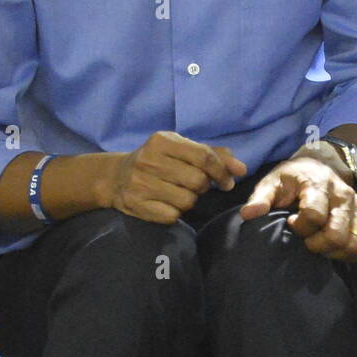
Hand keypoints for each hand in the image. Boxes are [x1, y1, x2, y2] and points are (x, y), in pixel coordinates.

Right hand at [103, 131, 244, 223]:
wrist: (115, 176)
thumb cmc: (158, 161)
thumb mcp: (181, 149)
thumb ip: (213, 155)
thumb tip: (241, 169)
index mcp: (163, 140)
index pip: (204, 157)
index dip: (222, 172)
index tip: (227, 182)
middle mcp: (149, 159)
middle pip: (198, 181)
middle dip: (204, 186)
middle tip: (196, 186)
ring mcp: (140, 183)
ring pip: (187, 200)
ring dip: (190, 200)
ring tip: (178, 192)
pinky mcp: (136, 204)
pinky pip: (172, 215)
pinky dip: (175, 212)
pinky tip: (166, 203)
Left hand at [239, 156, 356, 260]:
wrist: (321, 165)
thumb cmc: (293, 178)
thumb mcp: (273, 181)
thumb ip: (260, 198)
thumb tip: (248, 214)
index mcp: (319, 185)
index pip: (314, 216)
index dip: (300, 227)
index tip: (290, 222)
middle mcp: (343, 195)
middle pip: (337, 235)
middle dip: (317, 245)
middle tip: (306, 240)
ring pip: (352, 245)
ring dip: (333, 253)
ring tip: (318, 244)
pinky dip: (346, 255)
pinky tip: (331, 249)